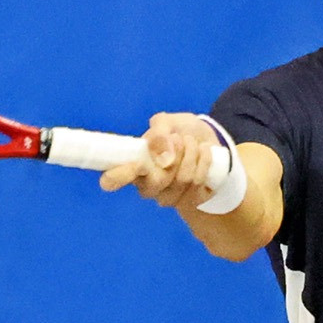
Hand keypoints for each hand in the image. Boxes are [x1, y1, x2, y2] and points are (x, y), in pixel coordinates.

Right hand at [98, 113, 218, 207]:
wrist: (207, 142)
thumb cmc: (180, 132)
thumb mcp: (168, 122)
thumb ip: (159, 130)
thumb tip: (162, 151)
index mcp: (134, 167)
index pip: (115, 179)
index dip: (118, 177)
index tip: (128, 169)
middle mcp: (148, 187)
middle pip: (157, 181)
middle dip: (174, 154)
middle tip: (179, 138)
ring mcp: (170, 197)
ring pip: (182, 179)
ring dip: (191, 152)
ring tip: (192, 142)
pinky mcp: (192, 200)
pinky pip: (199, 182)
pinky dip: (204, 160)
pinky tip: (204, 151)